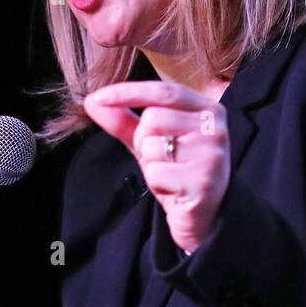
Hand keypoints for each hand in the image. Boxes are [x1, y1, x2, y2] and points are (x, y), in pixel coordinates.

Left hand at [83, 81, 230, 253]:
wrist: (207, 214)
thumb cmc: (180, 171)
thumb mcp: (152, 141)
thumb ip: (125, 120)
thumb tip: (91, 100)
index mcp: (207, 108)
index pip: (163, 91)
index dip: (128, 92)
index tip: (98, 98)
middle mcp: (214, 126)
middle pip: (153, 118)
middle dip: (144, 140)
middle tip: (162, 158)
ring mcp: (211, 153)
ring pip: (152, 145)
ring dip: (151, 164)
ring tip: (170, 174)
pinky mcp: (203, 180)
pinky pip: (157, 173)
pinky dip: (157, 183)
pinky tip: (175, 189)